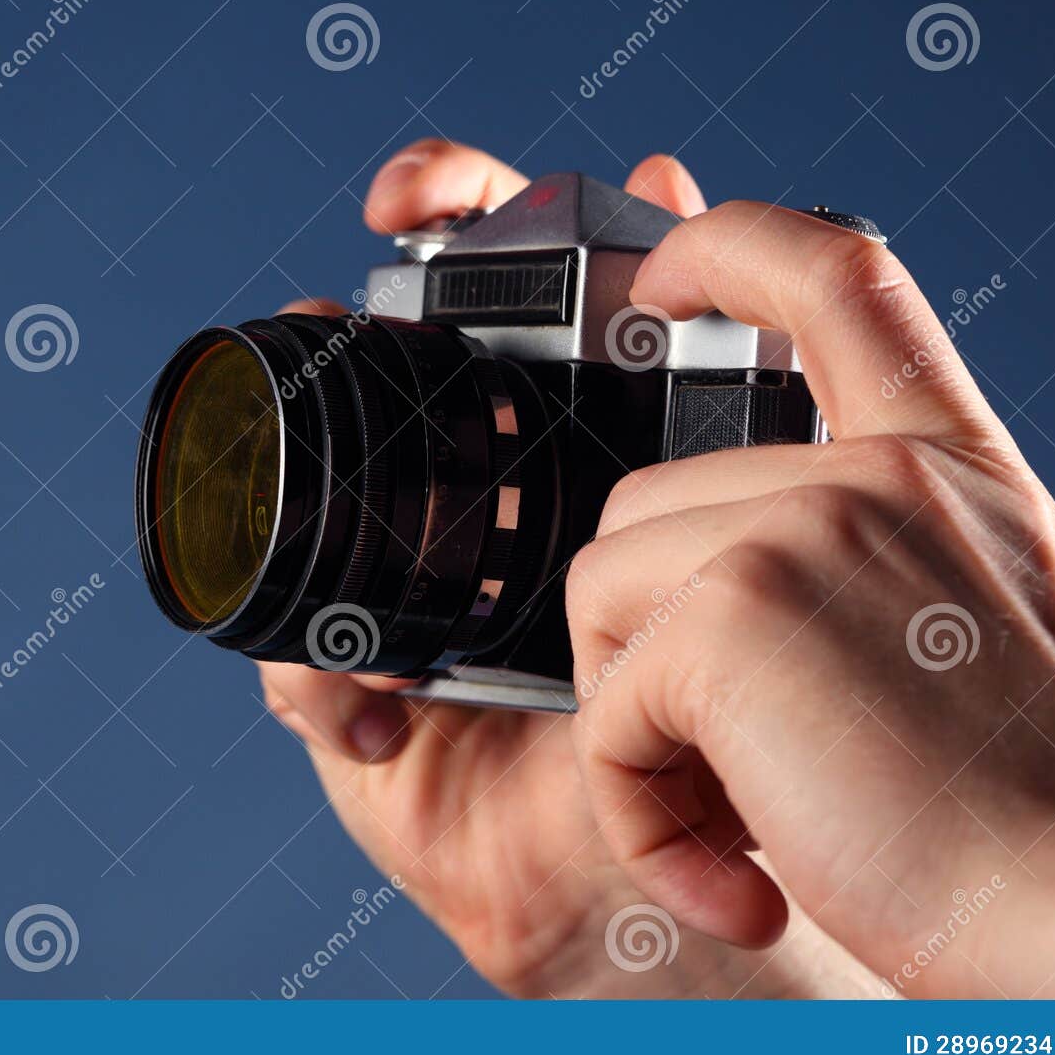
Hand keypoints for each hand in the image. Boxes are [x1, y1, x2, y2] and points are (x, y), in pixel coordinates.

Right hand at [257, 140, 882, 998]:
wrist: (723, 877)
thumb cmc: (759, 696)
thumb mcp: (755, 518)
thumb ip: (724, 356)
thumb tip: (663, 178)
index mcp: (571, 444)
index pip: (486, 297)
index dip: (438, 220)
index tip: (413, 196)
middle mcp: (482, 508)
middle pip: (379, 387)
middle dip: (343, 334)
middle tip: (346, 298)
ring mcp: (418, 604)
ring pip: (314, 514)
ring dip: (295, 484)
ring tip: (318, 479)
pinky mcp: (375, 708)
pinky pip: (303, 673)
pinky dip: (318, 675)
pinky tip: (380, 706)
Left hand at [568, 200, 1054, 997]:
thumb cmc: (1039, 800)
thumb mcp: (987, 617)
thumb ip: (882, 557)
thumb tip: (745, 566)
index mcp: (938, 461)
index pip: (832, 275)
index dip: (729, 246)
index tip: (660, 275)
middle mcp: (870, 472)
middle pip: (644, 510)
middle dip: (650, 651)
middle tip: (737, 771)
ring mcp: (797, 529)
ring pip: (604, 598)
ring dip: (639, 733)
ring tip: (740, 825)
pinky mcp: (732, 618)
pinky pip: (604, 706)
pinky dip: (636, 807)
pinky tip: (733, 874)